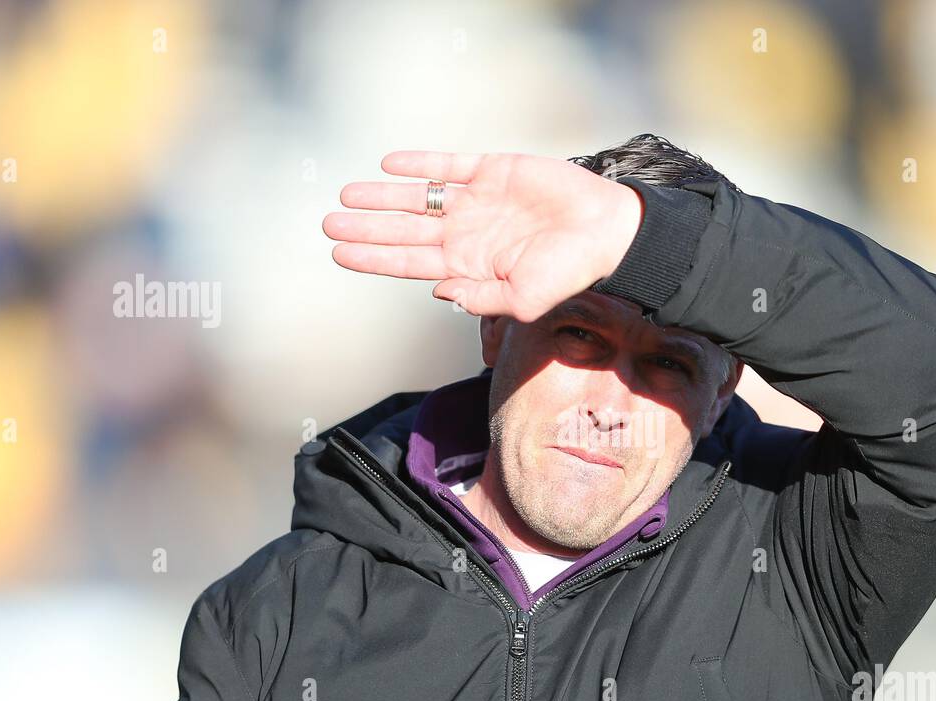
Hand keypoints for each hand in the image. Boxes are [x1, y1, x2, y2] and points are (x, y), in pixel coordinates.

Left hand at [323, 151, 643, 321]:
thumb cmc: (571, 274)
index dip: (374, 258)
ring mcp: (479, 201)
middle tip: (327, 223)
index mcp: (470, 265)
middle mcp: (468, 233)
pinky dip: (422, 165)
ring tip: (346, 193)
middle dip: (367, 228)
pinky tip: (391, 163)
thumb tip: (439, 293)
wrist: (608, 233)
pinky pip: (450, 166)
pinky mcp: (496, 171)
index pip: (410, 262)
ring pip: (419, 198)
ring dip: (384, 195)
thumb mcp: (524, 302)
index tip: (338, 254)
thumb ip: (481, 300)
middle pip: (405, 230)